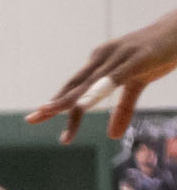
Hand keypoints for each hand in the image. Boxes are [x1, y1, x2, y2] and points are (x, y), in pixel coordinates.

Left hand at [32, 7, 176, 143]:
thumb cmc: (157, 54)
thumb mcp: (139, 83)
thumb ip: (124, 108)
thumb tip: (112, 135)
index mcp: (100, 63)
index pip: (74, 87)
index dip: (56, 102)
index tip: (36, 117)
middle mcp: (104, 57)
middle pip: (75, 85)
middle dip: (53, 103)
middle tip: (31, 119)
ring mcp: (119, 57)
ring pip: (90, 83)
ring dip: (70, 99)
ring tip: (50, 112)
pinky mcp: (136, 59)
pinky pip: (114, 78)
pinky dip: (98, 91)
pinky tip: (84, 104)